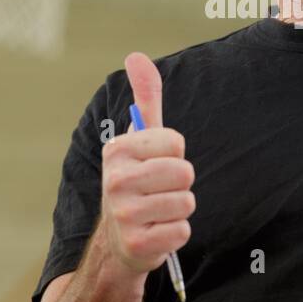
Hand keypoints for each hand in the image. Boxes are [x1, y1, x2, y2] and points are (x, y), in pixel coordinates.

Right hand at [100, 52, 194, 274]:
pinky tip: (158, 231)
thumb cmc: (136, 182)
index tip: (156, 163)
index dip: (174, 154)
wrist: (117, 242)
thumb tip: (136, 56)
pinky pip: (183, 230)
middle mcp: (116, 181)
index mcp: (117, 151)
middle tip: (160, 190)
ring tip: (158, 211)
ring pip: (187, 202)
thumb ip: (144, 99)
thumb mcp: (138, 140)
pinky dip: (176, 233)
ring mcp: (125, 215)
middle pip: (185, 173)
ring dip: (179, 209)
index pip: (176, 142)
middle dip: (180, 183)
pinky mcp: (138, 245)